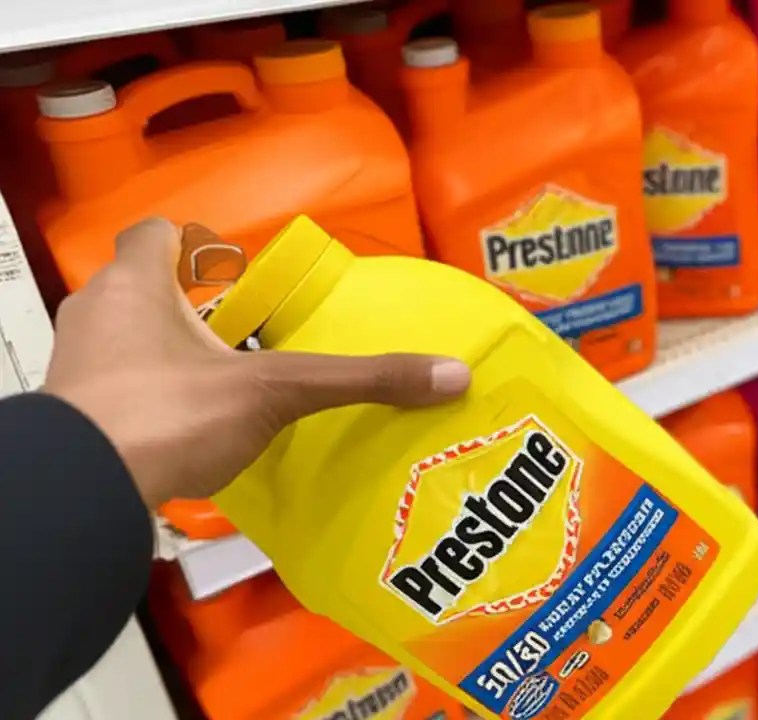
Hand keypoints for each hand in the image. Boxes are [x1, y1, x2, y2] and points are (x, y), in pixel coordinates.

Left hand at [42, 218, 470, 508]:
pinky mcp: (70, 418)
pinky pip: (116, 392)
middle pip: (143, 291)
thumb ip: (357, 381)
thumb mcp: (275, 393)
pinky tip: (192, 431)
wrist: (82, 492)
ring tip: (227, 385)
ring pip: (127, 343)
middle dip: (191, 308)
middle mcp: (96, 314)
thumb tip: (450, 374)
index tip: (232, 267)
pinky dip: (151, 402)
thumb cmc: (169, 415)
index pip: (155, 235)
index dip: (193, 243)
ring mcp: (77, 367)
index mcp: (137, 285)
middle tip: (244, 333)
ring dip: (169, 356)